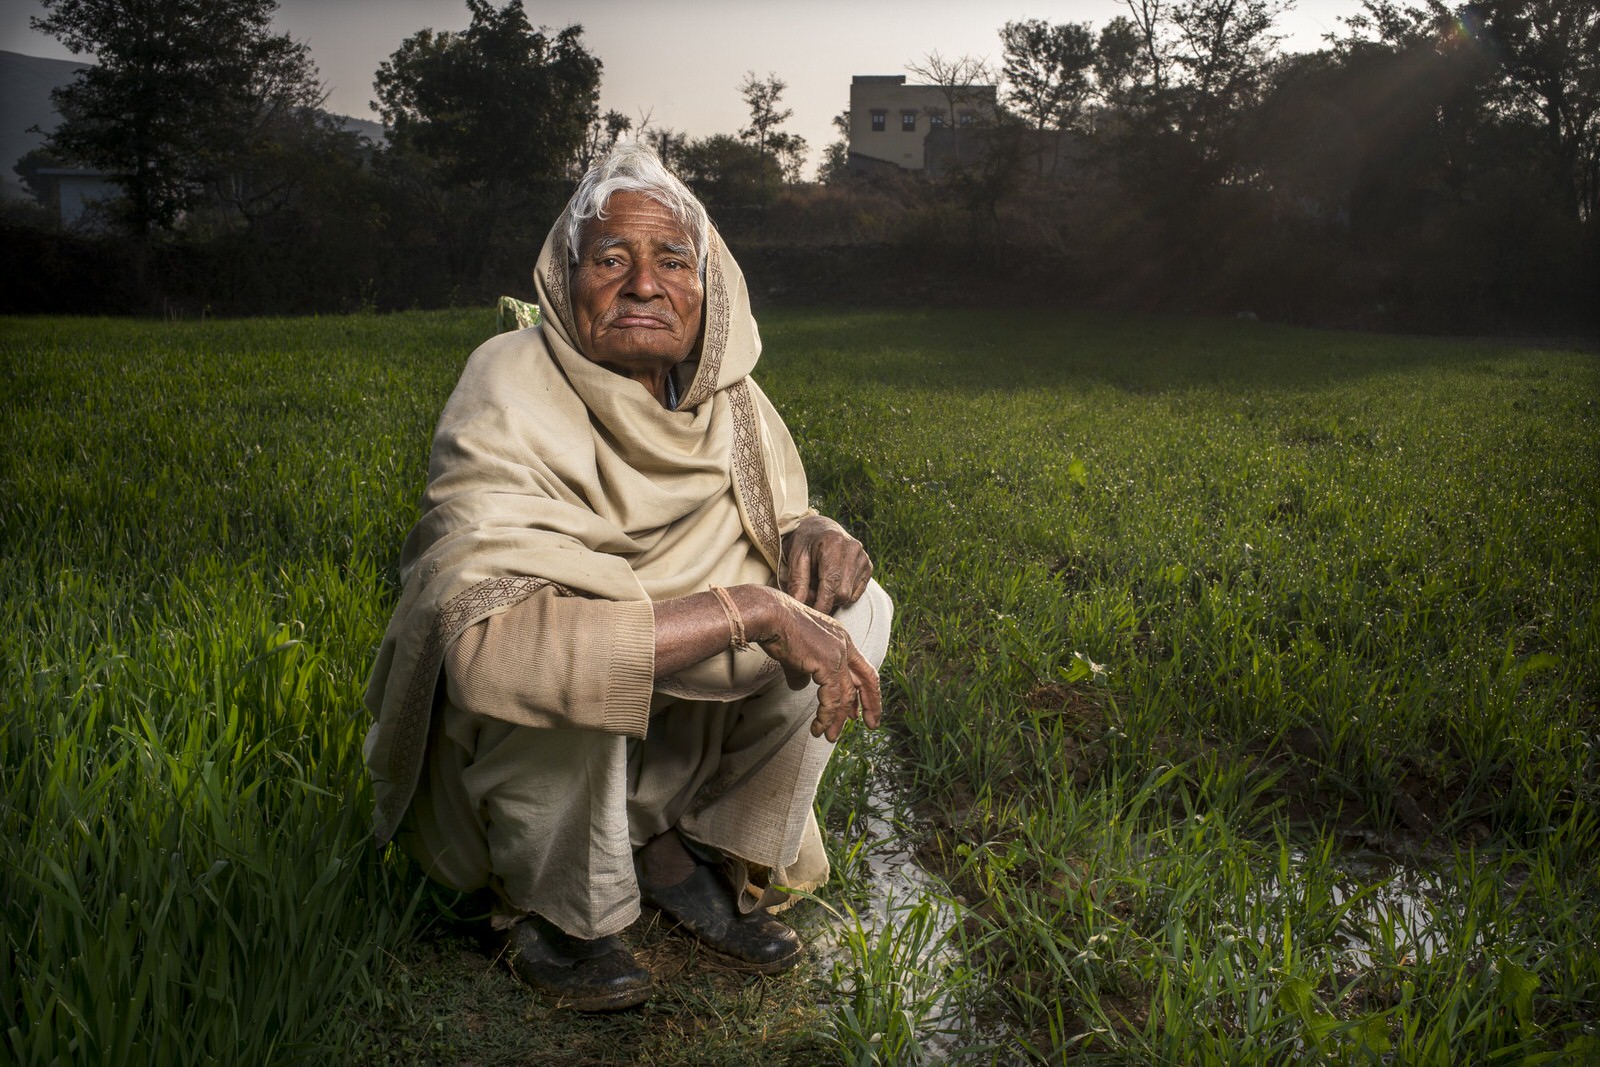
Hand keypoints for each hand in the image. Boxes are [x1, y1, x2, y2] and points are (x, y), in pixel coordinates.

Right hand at [748, 587, 881, 742]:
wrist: (770, 615)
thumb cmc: (777, 627)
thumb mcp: (797, 651)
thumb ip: (803, 669)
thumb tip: (801, 685)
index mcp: (841, 638)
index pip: (861, 668)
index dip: (864, 690)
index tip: (859, 709)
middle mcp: (844, 645)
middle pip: (866, 680)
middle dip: (871, 704)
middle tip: (871, 724)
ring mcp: (837, 655)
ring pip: (846, 696)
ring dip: (838, 719)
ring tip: (830, 736)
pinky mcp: (827, 665)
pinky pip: (832, 699)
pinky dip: (826, 717)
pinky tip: (819, 727)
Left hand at [782, 515, 872, 615]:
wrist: (820, 528)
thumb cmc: (805, 542)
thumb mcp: (796, 557)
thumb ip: (797, 581)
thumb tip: (799, 606)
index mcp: (833, 543)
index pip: (831, 584)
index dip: (821, 605)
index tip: (810, 615)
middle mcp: (853, 549)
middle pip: (842, 593)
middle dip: (825, 601)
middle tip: (809, 595)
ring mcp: (863, 557)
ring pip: (849, 595)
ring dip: (833, 598)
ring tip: (819, 586)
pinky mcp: (868, 565)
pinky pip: (856, 593)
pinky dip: (843, 594)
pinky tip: (832, 583)